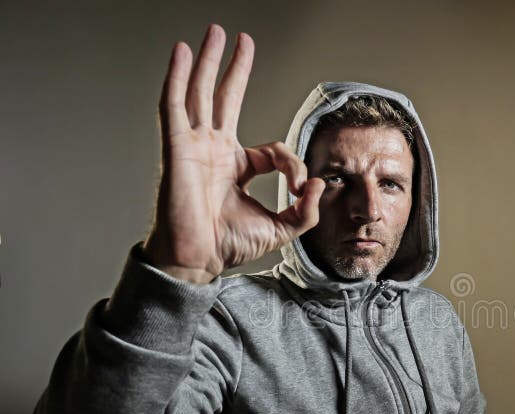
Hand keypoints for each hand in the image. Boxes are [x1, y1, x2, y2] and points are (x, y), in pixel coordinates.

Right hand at [142, 24, 323, 282]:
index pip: (272, 149)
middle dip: (234, 70)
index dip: (291, 163)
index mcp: (236, 168)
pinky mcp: (177, 147)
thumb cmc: (229, 246)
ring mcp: (194, 146)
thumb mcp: (281, 229)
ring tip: (215, 33)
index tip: (299, 187)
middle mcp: (214, 152)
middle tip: (241, 40)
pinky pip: (175, 105)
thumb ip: (306, 210)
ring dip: (208, 62)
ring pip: (200, 94)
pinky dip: (177, 77)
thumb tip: (319, 183)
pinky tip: (182, 52)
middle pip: (225, 100)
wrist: (198, 260)